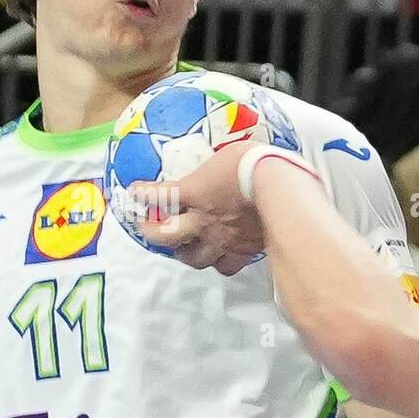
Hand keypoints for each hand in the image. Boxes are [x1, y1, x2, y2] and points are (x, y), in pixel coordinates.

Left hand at [131, 139, 264, 273]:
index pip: (158, 196)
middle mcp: (204, 220)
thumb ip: (221, 162)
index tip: (136, 193)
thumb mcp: (231, 152)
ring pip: (196, 259)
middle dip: (154, 234)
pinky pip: (229, 265)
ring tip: (189, 248)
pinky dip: (224, 262)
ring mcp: (224, 239)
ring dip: (188, 254)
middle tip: (151, 229)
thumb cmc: (258, 162)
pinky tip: (226, 256)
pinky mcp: (245, 251)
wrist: (283, 189)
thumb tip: (225, 156)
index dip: (143, 195)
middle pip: (167, 237)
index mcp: (196, 191)